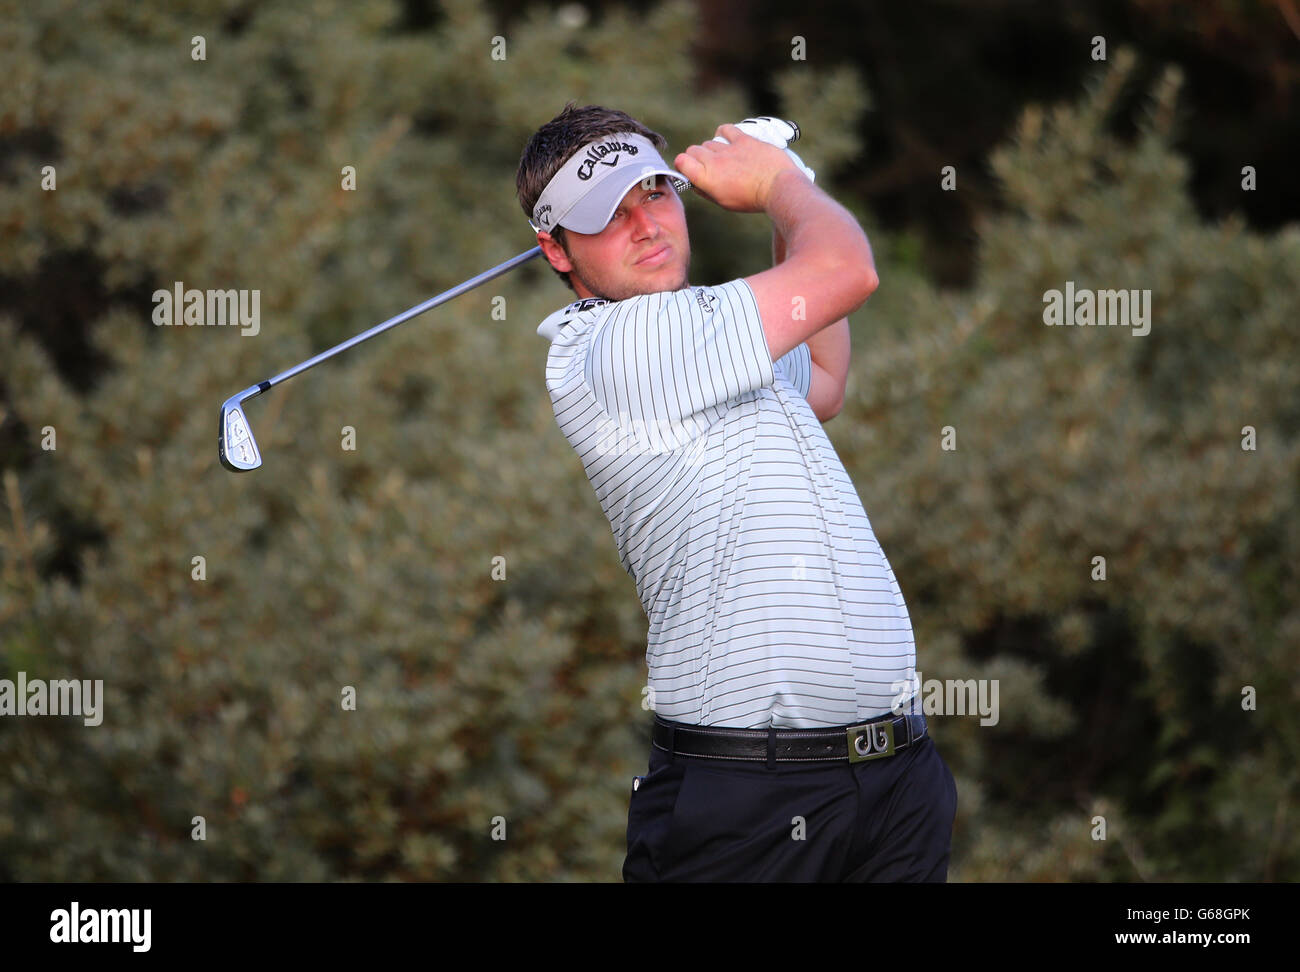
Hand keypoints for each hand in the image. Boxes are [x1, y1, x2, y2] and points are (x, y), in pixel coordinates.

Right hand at [673, 124, 805, 213]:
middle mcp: (714, 161)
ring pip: (709, 142)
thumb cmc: (752, 199)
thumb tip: (695, 182)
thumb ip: (706, 191)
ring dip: (712, 149)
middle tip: (708, 166)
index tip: (689, 169)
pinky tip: (726, 140)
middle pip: (693, 150)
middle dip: (696, 157)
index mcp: (707, 179)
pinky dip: (723, 134)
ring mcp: (728, 148)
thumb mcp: (724, 202)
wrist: (778, 187)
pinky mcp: (743, 139)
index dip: (682, 164)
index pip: (681, 161)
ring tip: (724, 159)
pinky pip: (725, 129)